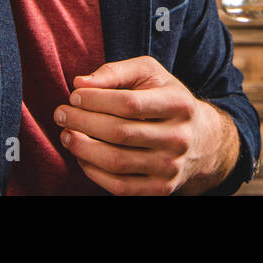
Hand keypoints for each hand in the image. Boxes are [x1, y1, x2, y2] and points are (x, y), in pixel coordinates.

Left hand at [54, 56, 236, 195]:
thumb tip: (80, 83)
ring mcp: (171, 167)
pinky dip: (93, 172)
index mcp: (179, 104)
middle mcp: (179, 138)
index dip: (96, 100)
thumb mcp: (149, 73)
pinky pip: (119, 186)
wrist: (201, 139)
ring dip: (82, 148)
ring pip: (117, 162)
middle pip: (120, 133)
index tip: (74, 95)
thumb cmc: (165, 97)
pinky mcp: (160, 190)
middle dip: (82, 123)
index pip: (130, 104)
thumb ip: (115, 72)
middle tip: (61, 114)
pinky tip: (81, 156)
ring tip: (66, 134)